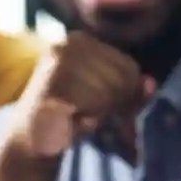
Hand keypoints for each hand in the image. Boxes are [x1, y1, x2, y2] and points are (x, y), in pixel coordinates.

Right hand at [5, 32, 154, 162]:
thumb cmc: (70, 115)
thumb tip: (151, 83)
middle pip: (120, 78)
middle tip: (90, 115)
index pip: (128, 66)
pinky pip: (91, 102)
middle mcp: (68, 43)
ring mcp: (57, 61)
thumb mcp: (106, 99)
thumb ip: (131, 91)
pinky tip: (71, 119)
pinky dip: (86, 118)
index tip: (107, 108)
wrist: (30, 140)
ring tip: (78, 115)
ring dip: (98, 112)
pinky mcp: (51, 83)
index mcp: (81, 41)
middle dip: (112, 104)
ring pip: (108, 91)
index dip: (126, 93)